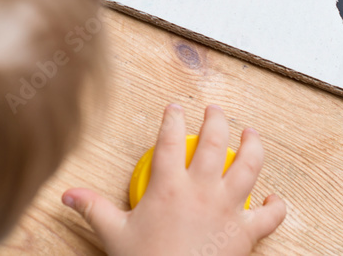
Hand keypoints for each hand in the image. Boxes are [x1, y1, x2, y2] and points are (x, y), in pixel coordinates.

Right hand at [63, 104, 285, 255]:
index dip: (171, 119)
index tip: (174, 107)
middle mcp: (201, 191)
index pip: (169, 141)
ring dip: (253, 145)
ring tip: (252, 134)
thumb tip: (67, 194)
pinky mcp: (246, 233)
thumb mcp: (113, 235)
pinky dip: (275, 205)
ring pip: (249, 166)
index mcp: (168, 187)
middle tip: (215, 109)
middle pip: (214, 141)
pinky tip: (273, 198)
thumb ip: (93, 209)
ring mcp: (227, 209)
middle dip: (217, 119)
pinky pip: (269, 215)